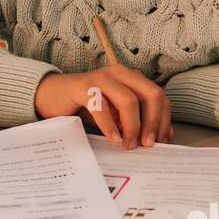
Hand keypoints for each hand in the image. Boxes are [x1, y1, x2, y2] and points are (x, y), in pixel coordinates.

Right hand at [34, 67, 172, 148]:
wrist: (53, 94)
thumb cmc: (88, 105)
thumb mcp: (117, 114)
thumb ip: (138, 120)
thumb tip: (165, 136)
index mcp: (133, 78)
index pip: (161, 97)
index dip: (164, 120)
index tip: (160, 142)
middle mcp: (121, 73)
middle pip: (152, 95)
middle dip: (153, 122)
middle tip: (146, 144)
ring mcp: (102, 78)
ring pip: (129, 100)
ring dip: (132, 126)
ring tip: (128, 145)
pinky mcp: (83, 86)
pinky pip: (102, 106)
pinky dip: (110, 126)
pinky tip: (113, 139)